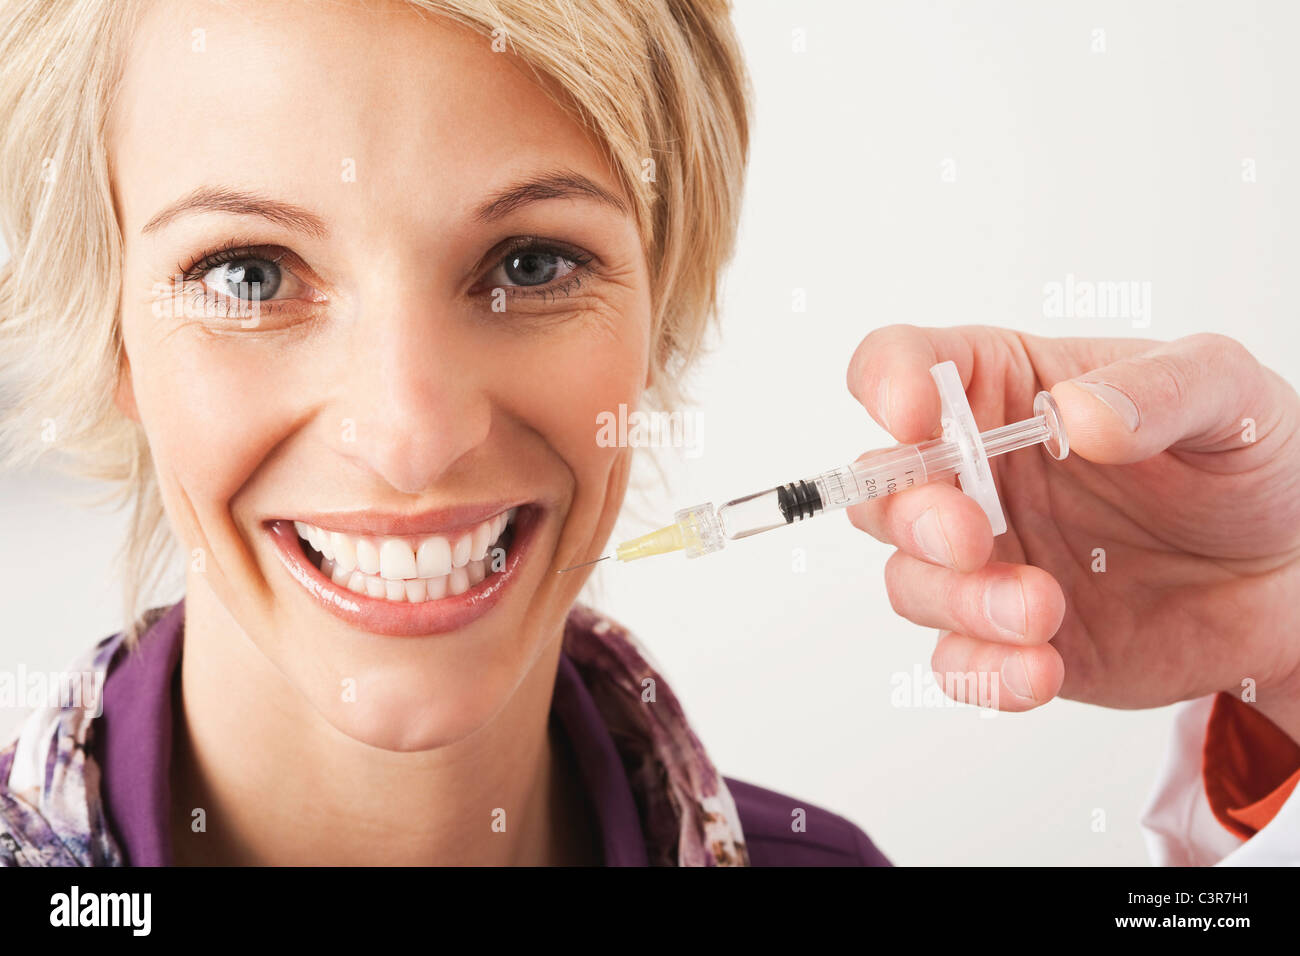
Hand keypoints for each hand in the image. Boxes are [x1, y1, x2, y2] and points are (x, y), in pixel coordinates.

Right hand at [845, 325, 1299, 738]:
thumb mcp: (1230, 396)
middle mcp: (978, 473)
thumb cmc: (1252, 466)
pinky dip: (984, 673)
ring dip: (960, 601)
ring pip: (910, 580)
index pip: (903, 361)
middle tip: (972, 537)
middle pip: (884, 485)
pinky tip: (1041, 668)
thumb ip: (1159, 390)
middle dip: (911, 514)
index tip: (912, 417)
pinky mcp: (1007, 636)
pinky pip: (957, 663)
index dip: (886, 383)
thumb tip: (1073, 415)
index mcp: (1006, 387)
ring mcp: (987, 558)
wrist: (1292, 580)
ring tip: (1041, 611)